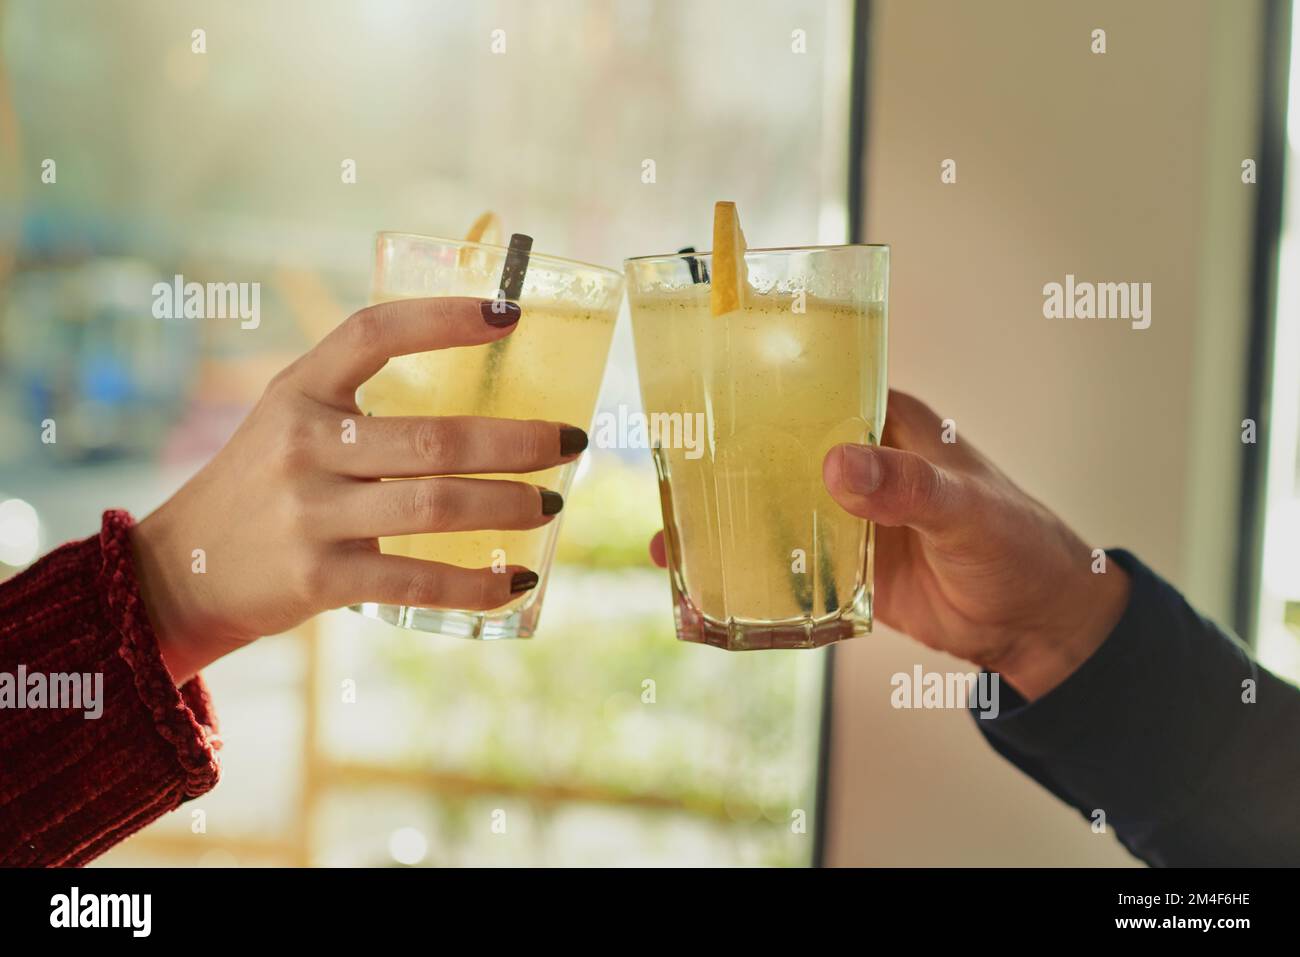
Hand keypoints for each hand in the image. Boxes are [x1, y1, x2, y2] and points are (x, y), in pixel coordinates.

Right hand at [131, 297, 586, 683]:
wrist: (182, 572)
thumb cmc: (263, 486)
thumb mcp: (290, 421)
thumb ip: (358, 402)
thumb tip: (479, 395)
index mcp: (299, 390)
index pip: (374, 333)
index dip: (444, 318)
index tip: (509, 314)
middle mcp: (303, 444)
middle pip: (434, 437)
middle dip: (517, 440)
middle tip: (571, 441)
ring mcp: (310, 513)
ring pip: (435, 504)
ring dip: (509, 505)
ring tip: (552, 503)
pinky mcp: (319, 577)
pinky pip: (416, 578)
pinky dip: (475, 583)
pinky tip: (516, 578)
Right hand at [649, 390, 1129, 700]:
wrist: (1037, 625)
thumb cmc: (1019, 545)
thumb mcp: (965, 511)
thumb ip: (906, 487)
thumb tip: (836, 465)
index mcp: (885, 423)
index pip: (811, 391)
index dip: (757, 391)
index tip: (698, 392)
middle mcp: (857, 462)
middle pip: (775, 452)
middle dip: (722, 461)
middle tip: (665, 471)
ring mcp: (844, 516)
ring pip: (771, 509)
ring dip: (726, 522)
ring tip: (667, 537)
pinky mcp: (841, 566)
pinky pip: (784, 564)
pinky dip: (749, 573)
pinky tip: (708, 585)